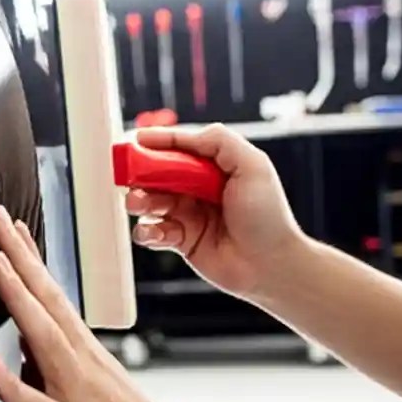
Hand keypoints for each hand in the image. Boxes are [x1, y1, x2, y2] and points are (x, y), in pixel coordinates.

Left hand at [0, 205, 194, 401]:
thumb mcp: (88, 391)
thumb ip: (51, 368)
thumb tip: (20, 348)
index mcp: (84, 353)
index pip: (51, 295)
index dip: (28, 260)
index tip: (10, 227)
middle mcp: (80, 365)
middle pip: (45, 300)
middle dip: (18, 257)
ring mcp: (74, 396)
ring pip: (42, 337)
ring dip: (18, 297)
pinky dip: (10, 384)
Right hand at [126, 124, 303, 297]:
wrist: (271, 265)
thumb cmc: (267, 216)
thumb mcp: (252, 166)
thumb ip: (219, 142)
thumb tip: (180, 137)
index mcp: (214, 167)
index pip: (179, 148)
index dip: (157, 142)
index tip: (136, 140)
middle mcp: (198, 189)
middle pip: (158, 174)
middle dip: (141, 174)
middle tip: (131, 179)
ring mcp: (188, 215)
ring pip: (150, 202)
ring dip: (140, 201)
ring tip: (138, 204)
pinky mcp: (181, 241)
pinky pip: (152, 232)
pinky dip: (146, 231)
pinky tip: (154, 233)